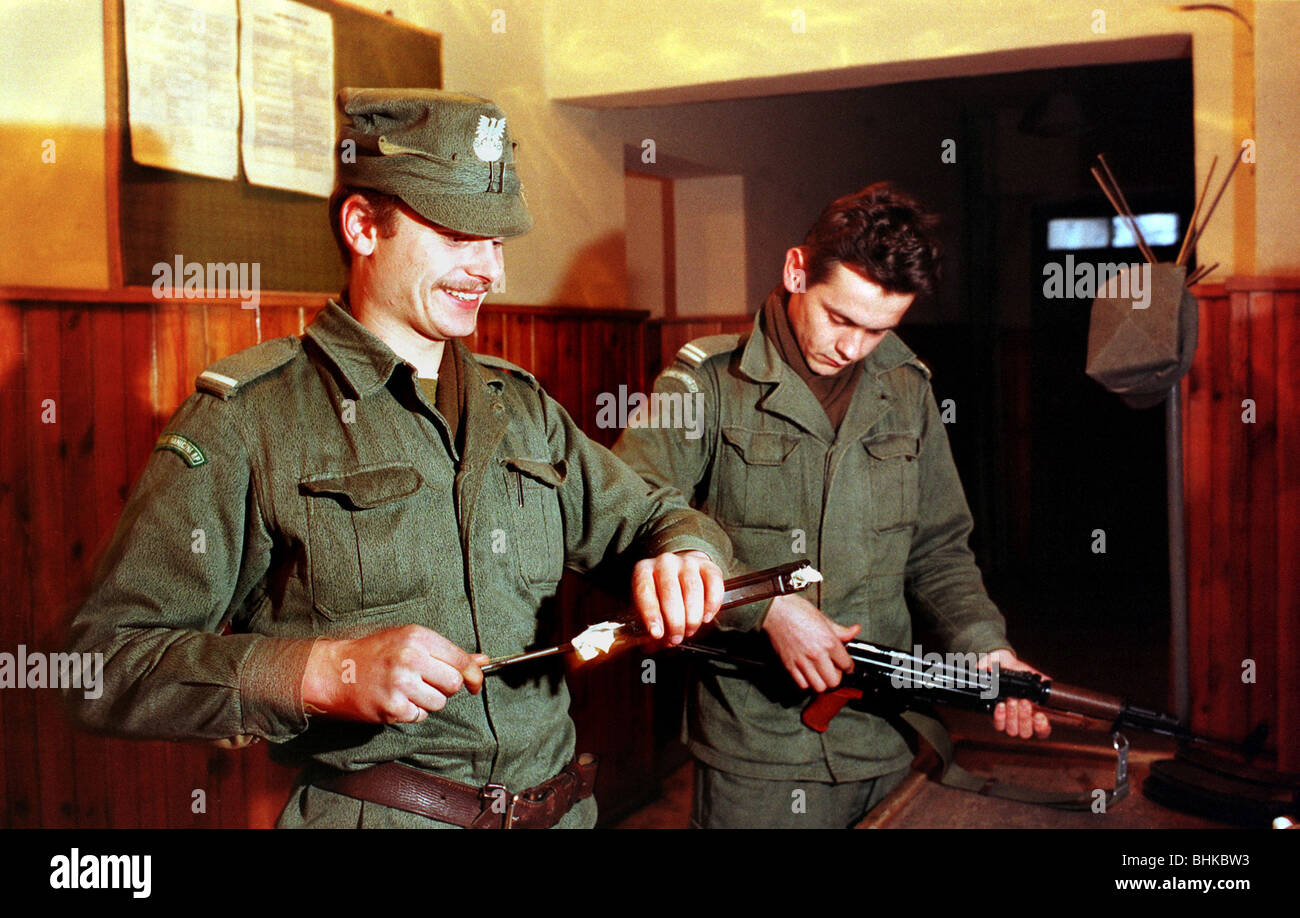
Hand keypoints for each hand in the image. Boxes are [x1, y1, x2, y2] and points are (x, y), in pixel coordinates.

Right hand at [302, 625, 485, 723]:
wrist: (334, 671)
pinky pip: (419, 716)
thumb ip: (447, 653)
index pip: (460, 659)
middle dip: (446, 688)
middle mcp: (411, 658)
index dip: (473, 675)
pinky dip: (412, 712)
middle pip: (454, 683)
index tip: (476, 683)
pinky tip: (396, 701)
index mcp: (417, 637)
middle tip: (428, 684)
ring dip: (428, 701)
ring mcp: (401, 684)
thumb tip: (483, 661)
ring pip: (439, 702)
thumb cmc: (374, 654)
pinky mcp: (392, 707)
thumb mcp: (409, 642)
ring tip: (407, 691)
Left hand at [632, 550, 723, 644]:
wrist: (680, 570)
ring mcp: (687, 562)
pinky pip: (713, 584)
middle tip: (676, 638)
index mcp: (643, 570)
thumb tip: (650, 646)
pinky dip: (712, 604)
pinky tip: (706, 617)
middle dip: (675, 621)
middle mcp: (664, 562)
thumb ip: (648, 626)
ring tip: (690, 630)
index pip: (644, 591)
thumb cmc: (661, 593)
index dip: (650, 614)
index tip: (656, 633)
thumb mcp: (648, 607)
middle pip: (670, 591)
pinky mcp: (708, 565)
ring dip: (692, 616)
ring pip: (692, 589)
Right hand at [761, 594, 860, 692]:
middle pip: (834, 681)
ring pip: (819, 687)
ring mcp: (802, 662)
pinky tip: (807, 673)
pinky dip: (807, 682)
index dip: (848, 666)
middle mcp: (817, 654)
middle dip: (836, 677)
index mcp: (829, 642)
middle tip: (833, 670)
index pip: (846, 665)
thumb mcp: (823, 618)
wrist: (774, 611)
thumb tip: (854, 630)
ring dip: (822, 682)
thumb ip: (840, 630)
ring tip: (820, 673)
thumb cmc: (797, 611)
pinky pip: (802, 685)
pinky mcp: (789, 666)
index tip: (845, 666)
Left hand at [984, 649, 1050, 738]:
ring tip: (1012, 701)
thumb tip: (1047, 680)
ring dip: (1012, 716)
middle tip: (1024, 703)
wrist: (997, 666)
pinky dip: (1000, 716)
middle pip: (1026, 733)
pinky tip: (1001, 705)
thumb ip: (1039, 678)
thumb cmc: (1016, 673)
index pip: (1043, 731)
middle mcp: (1021, 723)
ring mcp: (1008, 723)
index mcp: (1035, 716)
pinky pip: (998, 725)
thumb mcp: (1028, 672)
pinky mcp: (995, 719)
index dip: (1042, 727)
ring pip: (1012, 730)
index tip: (1040, 716)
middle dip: (1025, 718)